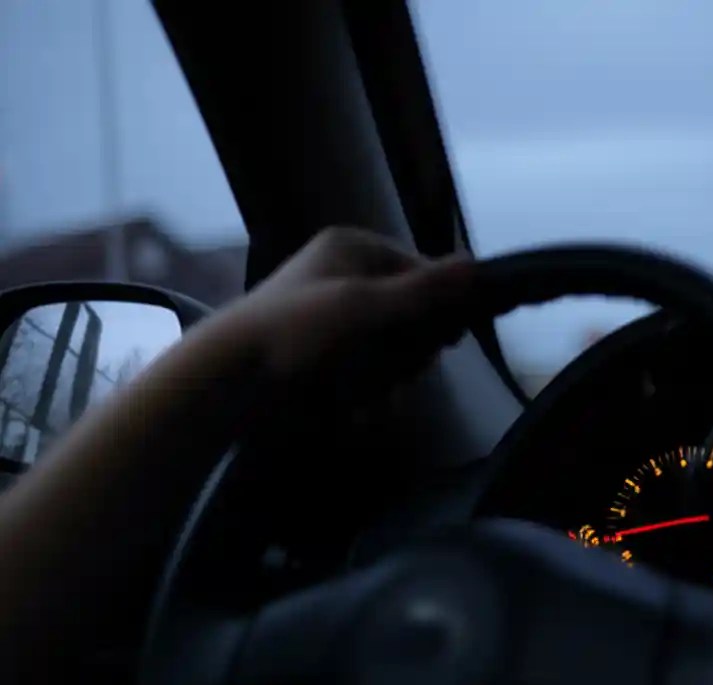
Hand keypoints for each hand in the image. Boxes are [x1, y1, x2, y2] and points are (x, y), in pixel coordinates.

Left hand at [212, 227, 473, 398]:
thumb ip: (424, 291)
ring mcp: (333, 313)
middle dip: (407, 348)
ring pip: (394, 345)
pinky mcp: (323, 350)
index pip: (426, 272)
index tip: (444, 339)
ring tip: (360, 389)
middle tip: (390, 368)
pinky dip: (366, 386)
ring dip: (387, 373)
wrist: (226, 380)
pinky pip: (368, 366)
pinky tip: (352, 403)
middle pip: (414, 312)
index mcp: (354, 247)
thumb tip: (479, 266)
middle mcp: (346, 274)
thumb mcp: (365, 307)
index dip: (439, 307)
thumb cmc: (296, 333)